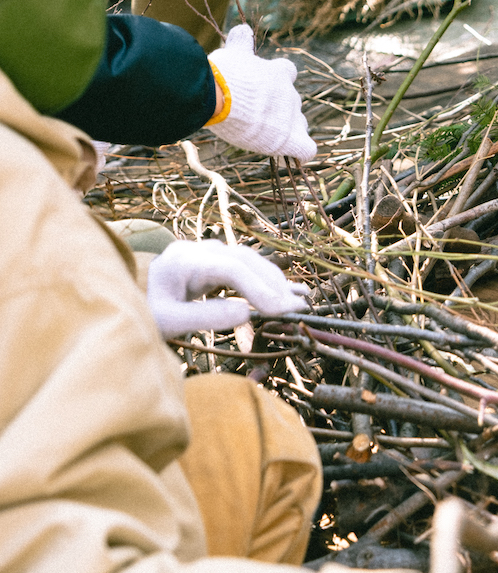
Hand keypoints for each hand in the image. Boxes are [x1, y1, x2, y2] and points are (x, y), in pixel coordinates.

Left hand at [147, 240, 308, 338]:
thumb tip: (246, 313)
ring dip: (274, 281)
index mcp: (183, 261)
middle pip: (245, 260)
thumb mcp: (168, 322)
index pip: (230, 268)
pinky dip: (267, 279)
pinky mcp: (214, 260)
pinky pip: (246, 266)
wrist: (127, 302)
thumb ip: (204, 317)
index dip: (259, 288)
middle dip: (273, 284)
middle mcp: (197, 249)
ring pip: (249, 260)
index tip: (280, 310)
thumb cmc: (144, 315)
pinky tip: (287, 290)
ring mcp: (206, 252)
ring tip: (296, 302)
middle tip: (297, 308)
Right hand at [206, 24, 316, 161]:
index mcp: (278, 72)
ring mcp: (292, 117)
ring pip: (300, 123)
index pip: (287, 72)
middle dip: (280, 108)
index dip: (277, 81)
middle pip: (293, 102)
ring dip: (289, 128)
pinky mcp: (290, 138)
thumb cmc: (223, 73)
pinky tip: (296, 155)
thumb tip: (242, 28)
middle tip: (256, 115)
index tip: (262, 88)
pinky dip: (302, 152)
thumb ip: (241, 44)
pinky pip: (306, 149)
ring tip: (269, 135)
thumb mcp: (233, 53)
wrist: (223, 95)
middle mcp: (290, 93)